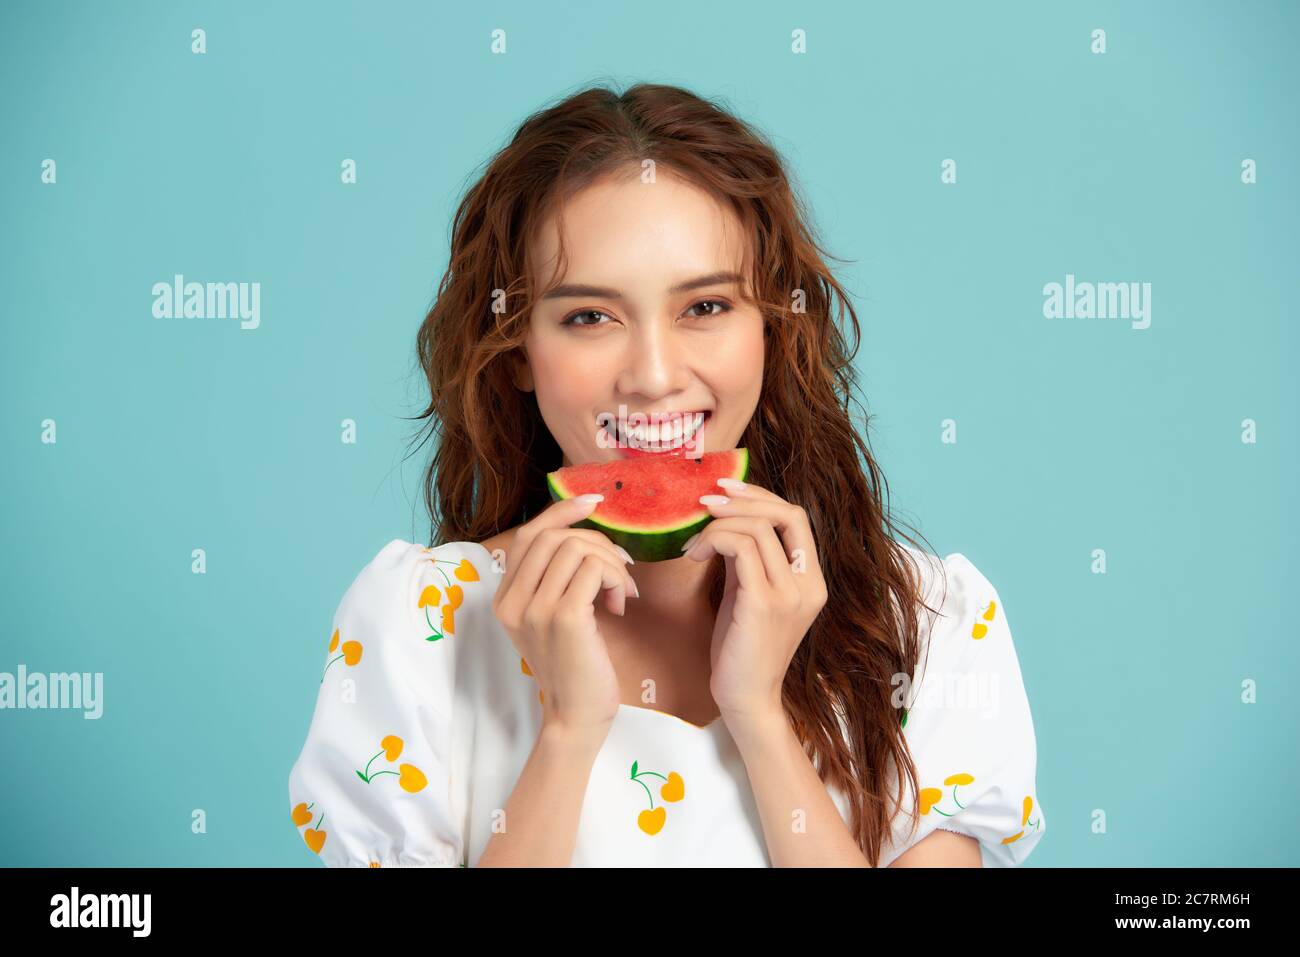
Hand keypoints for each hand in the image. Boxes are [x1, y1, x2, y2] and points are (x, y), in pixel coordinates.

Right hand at [491, 495, 637, 736]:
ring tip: (622, 591)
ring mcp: (536, 610)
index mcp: (505, 598)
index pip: (530, 534)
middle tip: (620, 571)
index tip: (594, 502)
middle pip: (554, 536)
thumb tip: (584, 533)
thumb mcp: (554, 617)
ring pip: (577, 549)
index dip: (562, 511)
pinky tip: (622, 603)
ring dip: (612, 562)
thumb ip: (555, 580)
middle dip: (597, 542)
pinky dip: (617, 577)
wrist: (576, 717)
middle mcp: (513, 601)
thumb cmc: (575, 665)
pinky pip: (594, 569)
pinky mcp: (565, 618)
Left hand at [683, 478, 828, 724]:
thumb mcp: (750, 593)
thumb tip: (727, 518)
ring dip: (719, 523)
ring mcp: (790, 594)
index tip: (726, 489)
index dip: (761, 495)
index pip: (796, 517)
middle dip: (744, 498)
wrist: (745, 698)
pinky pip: (740, 548)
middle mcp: (809, 584)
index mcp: (811, 580)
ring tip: (693, 541)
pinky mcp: (764, 603)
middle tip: (706, 500)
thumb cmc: (742, 647)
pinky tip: (694, 555)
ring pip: (758, 527)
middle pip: (786, 513)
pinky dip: (712, 540)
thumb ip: (749, 559)